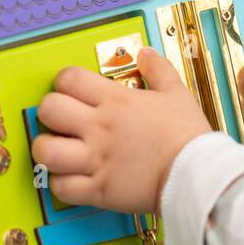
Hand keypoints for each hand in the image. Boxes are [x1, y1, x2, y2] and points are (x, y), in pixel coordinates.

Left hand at [30, 48, 211, 215]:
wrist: (198, 174)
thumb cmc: (188, 136)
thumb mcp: (177, 93)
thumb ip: (158, 70)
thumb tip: (146, 54)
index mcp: (116, 100)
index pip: (68, 79)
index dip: (64, 82)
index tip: (72, 91)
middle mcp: (100, 127)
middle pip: (48, 110)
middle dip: (50, 113)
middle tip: (62, 120)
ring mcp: (96, 160)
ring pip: (45, 151)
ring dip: (47, 149)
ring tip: (59, 150)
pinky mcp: (98, 190)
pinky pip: (60, 187)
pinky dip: (60, 184)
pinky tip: (71, 178)